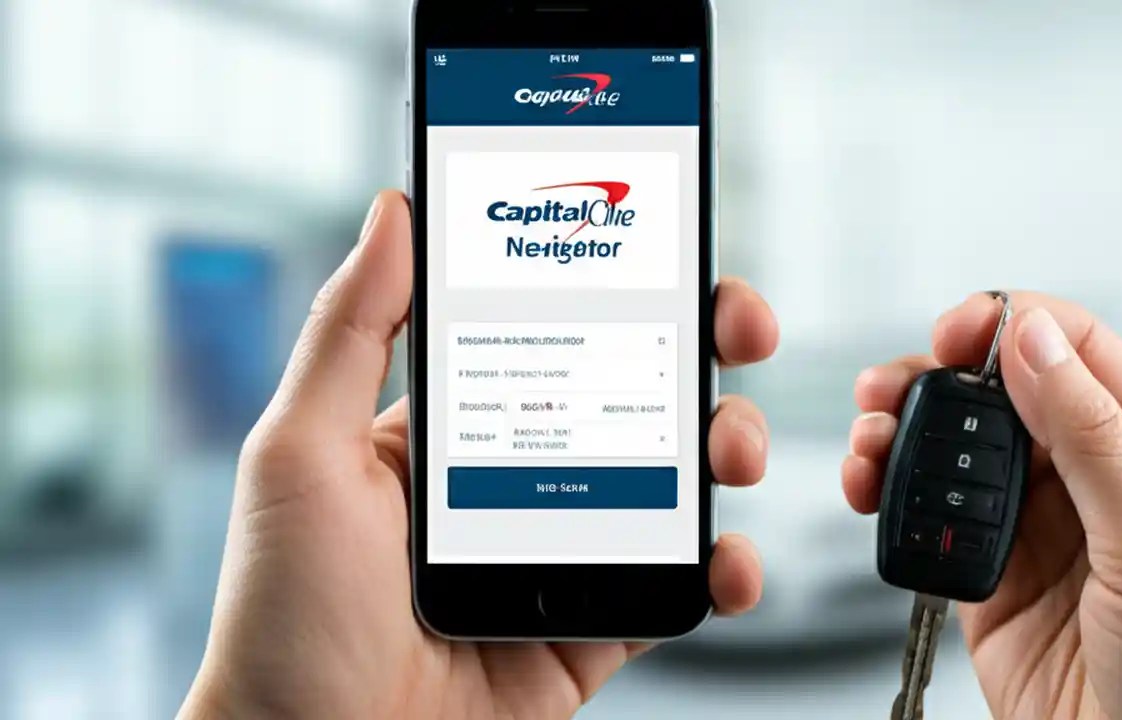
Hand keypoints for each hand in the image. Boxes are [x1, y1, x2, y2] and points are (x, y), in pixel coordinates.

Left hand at [178, 191, 779, 719]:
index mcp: (456, 425)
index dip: (623, 284)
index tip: (673, 247)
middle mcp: (520, 477)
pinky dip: (723, 569)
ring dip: (728, 446)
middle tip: (741, 328)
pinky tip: (725, 560)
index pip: (555, 328)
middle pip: (637, 388)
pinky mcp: (595, 627)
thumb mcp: (299, 453)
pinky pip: (679, 586)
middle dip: (706, 346)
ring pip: (676, 478)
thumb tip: (394, 210)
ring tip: (731, 452)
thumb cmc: (284, 614)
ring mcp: (564, 551)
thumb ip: (349, 331)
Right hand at [843, 292, 1121, 718]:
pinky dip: (889, 490)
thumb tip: (1036, 343)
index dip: (1008, 326)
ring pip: (952, 446)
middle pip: (998, 391)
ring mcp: (1030, 524)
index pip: (1076, 351)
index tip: (953, 331)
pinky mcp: (982, 572)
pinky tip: (874, 487)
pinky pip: (926, 513)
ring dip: (901, 429)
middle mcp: (1088, 478)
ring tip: (869, 437)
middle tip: (887, 387)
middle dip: (933, 375)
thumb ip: (1093, 437)